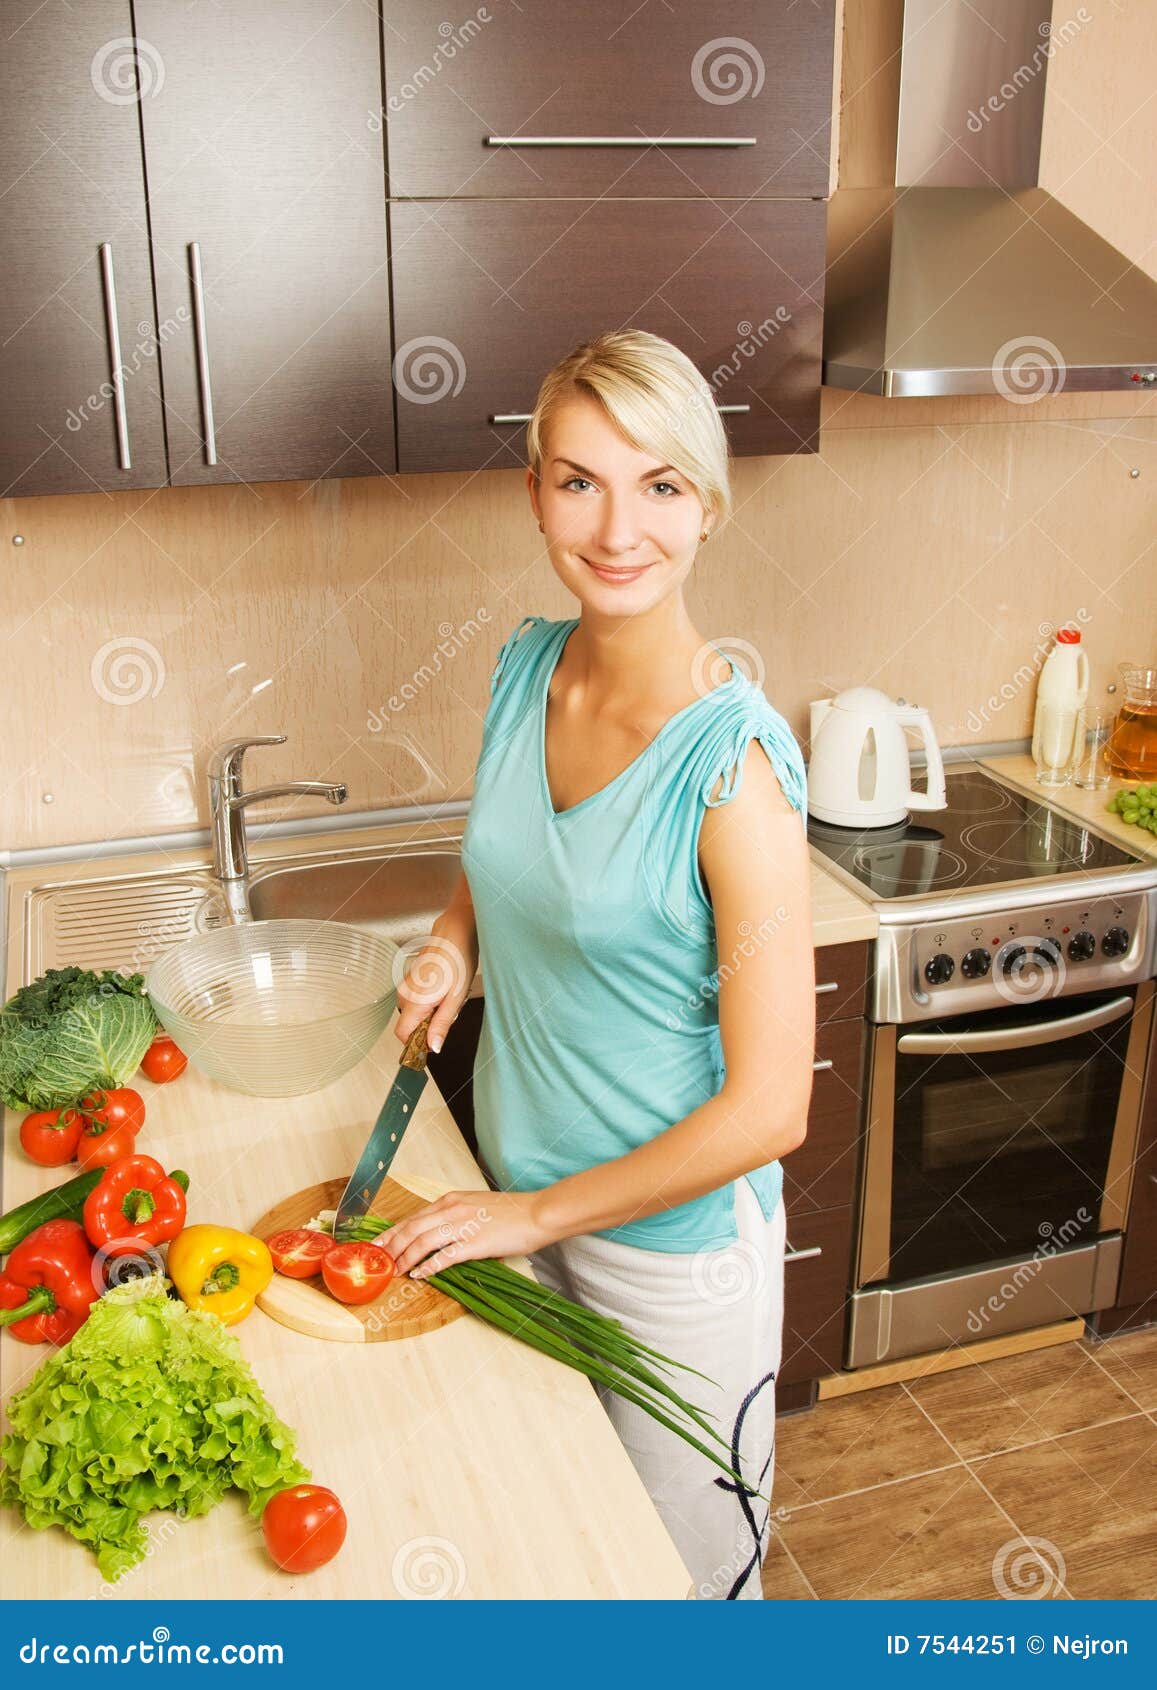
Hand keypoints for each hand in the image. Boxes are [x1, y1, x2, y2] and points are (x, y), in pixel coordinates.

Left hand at [383, 1189, 554, 1278]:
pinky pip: (444, 1256)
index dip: (393, 1231)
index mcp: (451, 1200)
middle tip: (378, 1259)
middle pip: (411, 1228)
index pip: (414, 1216)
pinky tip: (418, 1275)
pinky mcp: (474, 1243)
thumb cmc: (511, 1212)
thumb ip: (455, 1216)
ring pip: (422, 1241)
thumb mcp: (477, 1205)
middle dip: (391, 1245)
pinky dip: (428, 1267)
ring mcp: (463, 1226)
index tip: (379, 1243)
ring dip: (405, 1258)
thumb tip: (438, 1236)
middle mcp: (452, 1209)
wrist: (537, 1213)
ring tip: (395, 1271)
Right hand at [395, 905, 478, 1054]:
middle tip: (450, 1010)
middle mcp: (405, 992)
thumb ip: (442, 1024)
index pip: (402, 1034)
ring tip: (450, 995)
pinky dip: (430, 999)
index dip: (417, 1042)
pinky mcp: (411, 977)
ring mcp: (406, 983)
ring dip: (431, 1011)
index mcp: (415, 1000)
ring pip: (414, 1011)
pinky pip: (416, 998)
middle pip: (410, 1023)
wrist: (456, 931)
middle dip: (429, 1024)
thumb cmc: (459, 959)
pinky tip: (446, 986)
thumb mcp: (456, 998)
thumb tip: (432, 1047)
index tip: (434, 1040)